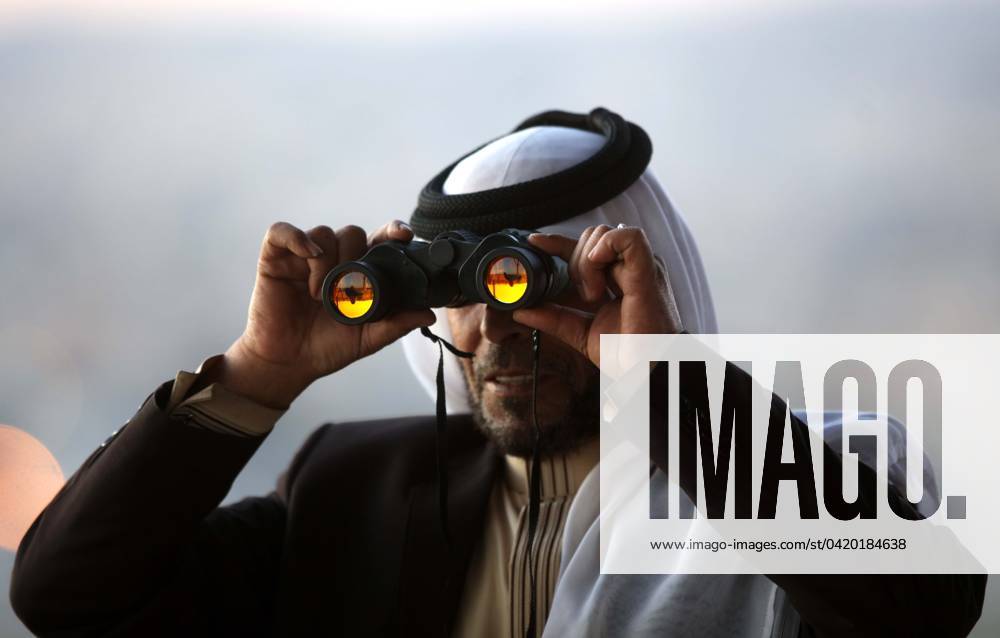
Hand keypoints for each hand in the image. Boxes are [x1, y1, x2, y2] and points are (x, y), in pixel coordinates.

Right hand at [207, 220, 434, 408]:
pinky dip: (296, 238)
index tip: (403, 234)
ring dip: (326, 262)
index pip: (377, 240)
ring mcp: (302, 257)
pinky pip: (282, 232)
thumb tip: (429, 314)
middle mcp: (332, 260)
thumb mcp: (367, 338)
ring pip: (323, 233)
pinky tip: (308, 257)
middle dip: (354, 256)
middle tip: (347, 289)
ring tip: (320, 296)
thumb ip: (395, 325)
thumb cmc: (326, 348)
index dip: (391, 231)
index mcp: (357, 272)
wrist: (288, 364)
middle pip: (351, 232)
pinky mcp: (274, 259)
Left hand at [511, 224, 682, 367]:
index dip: (557, 241)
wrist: (646, 374)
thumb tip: (521, 312)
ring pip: (603, 234)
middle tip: (585, 297)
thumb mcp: (581, 332)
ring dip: (587, 262)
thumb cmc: (627, 354)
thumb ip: (554, 318)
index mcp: (619, 277)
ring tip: (595, 294)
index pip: (585, 247)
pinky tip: (599, 274)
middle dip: (575, 261)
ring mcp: (641, 267)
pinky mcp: (647, 273)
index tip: (534, 243)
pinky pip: (628, 238)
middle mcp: (631, 267)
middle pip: (591, 236)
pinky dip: (606, 247)